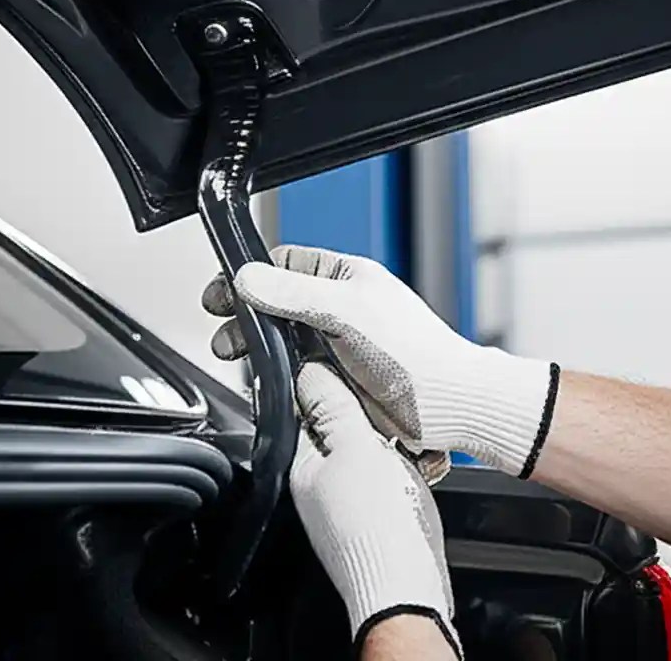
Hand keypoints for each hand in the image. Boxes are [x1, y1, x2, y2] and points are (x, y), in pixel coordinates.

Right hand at [203, 244, 558, 476]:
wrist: (448, 406)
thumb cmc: (417, 354)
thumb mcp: (347, 313)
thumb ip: (294, 295)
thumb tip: (247, 278)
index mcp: (345, 279)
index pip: (284, 265)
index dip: (250, 276)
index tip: (222, 292)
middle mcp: (339, 310)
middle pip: (275, 305)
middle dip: (244, 316)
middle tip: (223, 332)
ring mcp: (337, 346)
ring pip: (282, 341)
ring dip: (255, 347)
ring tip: (234, 356)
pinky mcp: (336, 381)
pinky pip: (294, 374)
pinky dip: (274, 376)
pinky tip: (264, 382)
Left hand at [291, 363, 461, 657]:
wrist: (409, 589)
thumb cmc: (383, 525)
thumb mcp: (357, 448)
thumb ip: (334, 407)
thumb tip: (310, 370)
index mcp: (303, 466)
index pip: (311, 407)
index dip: (340, 386)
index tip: (368, 380)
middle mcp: (318, 487)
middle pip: (344, 430)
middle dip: (375, 420)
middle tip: (398, 422)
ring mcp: (345, 506)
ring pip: (371, 454)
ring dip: (396, 446)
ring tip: (414, 452)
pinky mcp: (374, 521)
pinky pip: (389, 481)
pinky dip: (408, 472)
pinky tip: (423, 473)